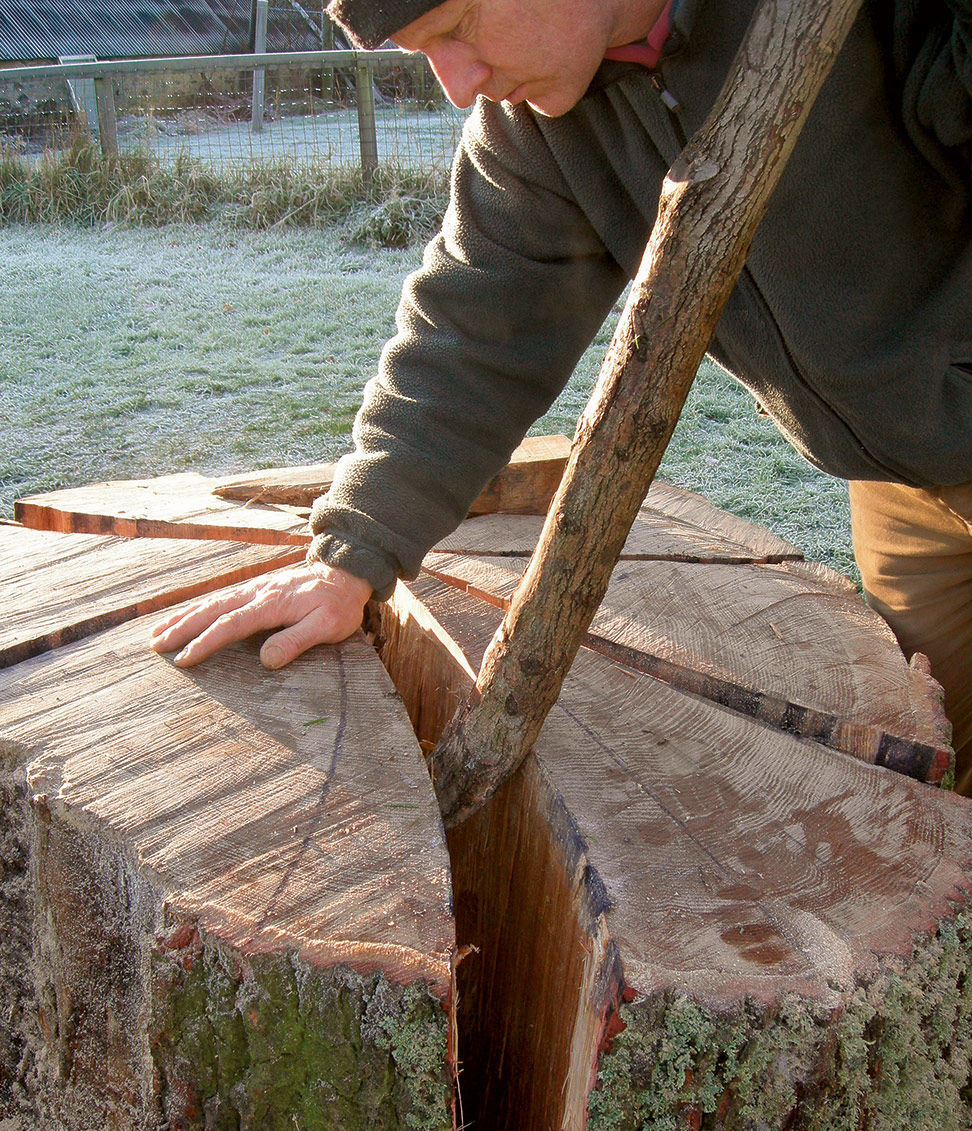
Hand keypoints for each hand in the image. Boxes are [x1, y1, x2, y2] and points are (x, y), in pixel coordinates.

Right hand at [150, 562, 372, 668]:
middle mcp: (256, 593)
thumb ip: (296, 640)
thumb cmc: (339, 604)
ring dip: (183, 617)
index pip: (229, 626)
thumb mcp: (328, 625)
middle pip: (211, 611)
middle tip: (155, 645)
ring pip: (211, 603)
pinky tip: (186, 616)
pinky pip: (220, 598)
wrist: (345, 572)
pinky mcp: (256, 589)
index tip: (183, 659)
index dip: (205, 643)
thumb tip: (266, 660)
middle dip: (181, 628)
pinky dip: (198, 608)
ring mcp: (254, 589)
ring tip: (157, 632)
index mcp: (270, 605)